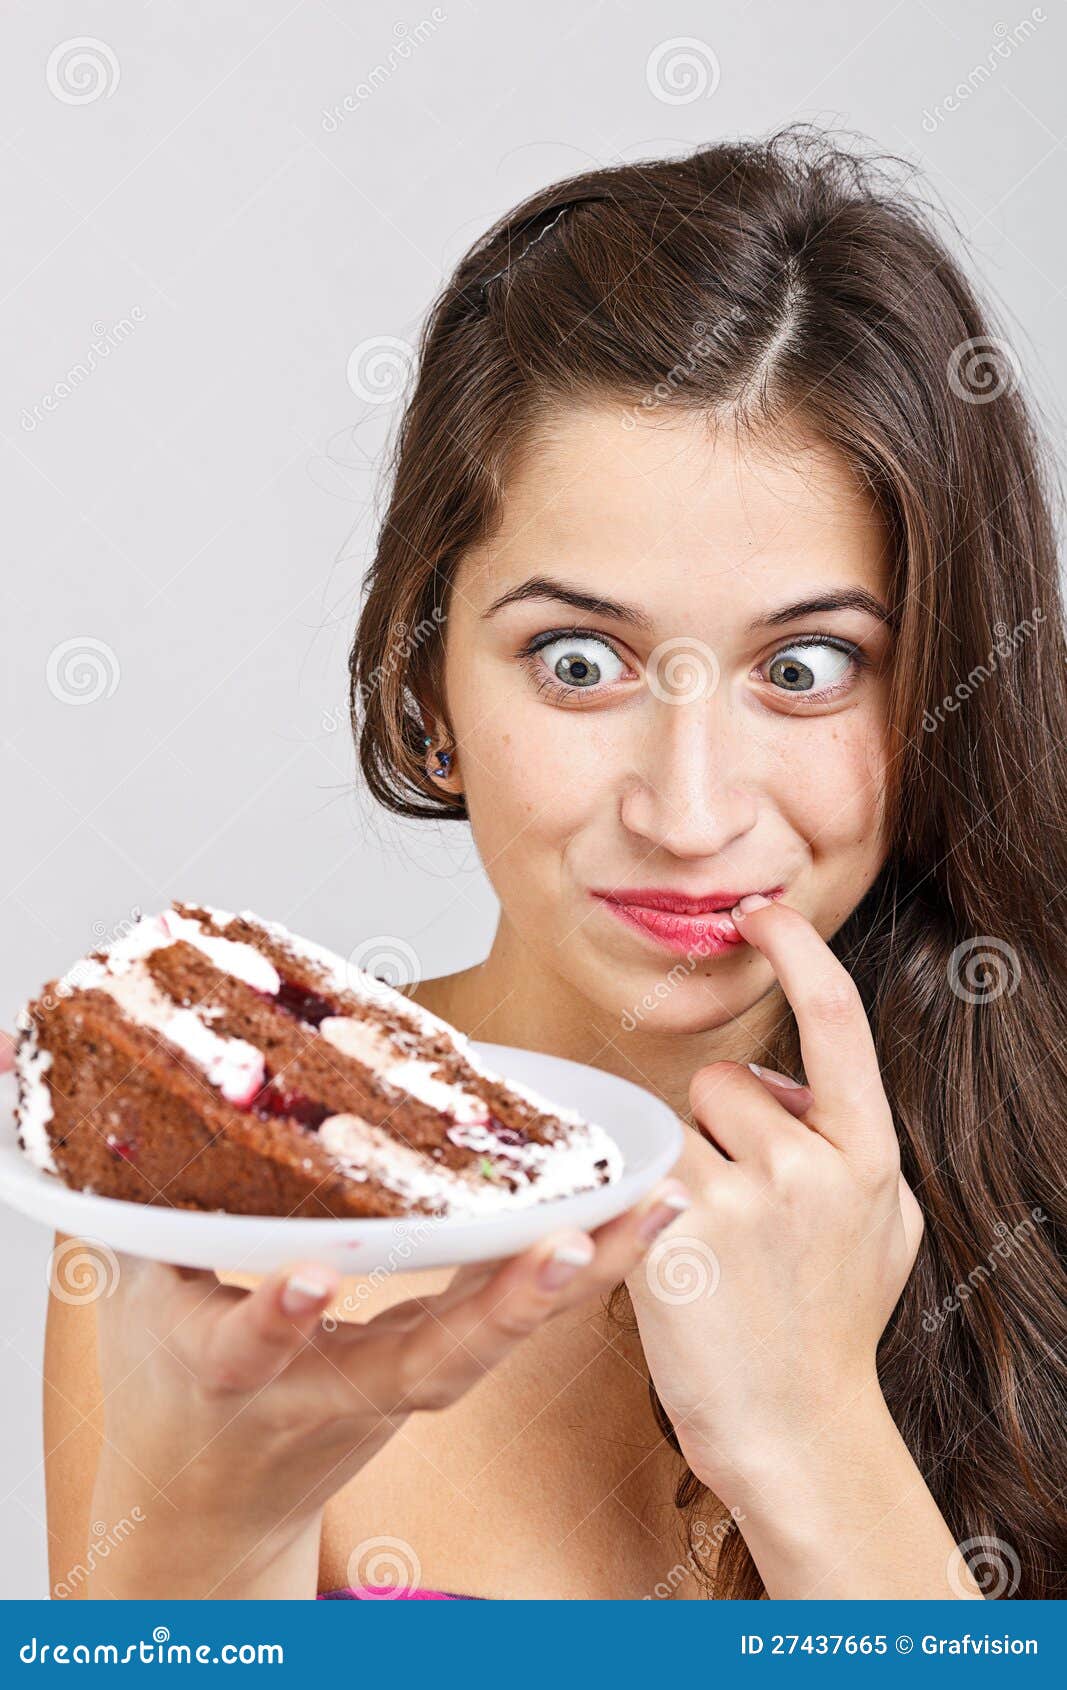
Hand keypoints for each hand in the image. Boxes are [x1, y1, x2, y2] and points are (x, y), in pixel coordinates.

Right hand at [75, 1171, 688, 1595]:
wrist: (214, 1504)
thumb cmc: (173, 1384)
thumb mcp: (124, 1291)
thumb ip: (99, 1183)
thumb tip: (11, 1065)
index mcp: (236, 1373)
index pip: (256, 1348)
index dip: (279, 1315)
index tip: (308, 1275)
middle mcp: (330, 1391)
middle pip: (427, 1363)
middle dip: (500, 1312)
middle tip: (567, 1246)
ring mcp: (395, 1390)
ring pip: (495, 1348)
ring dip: (575, 1285)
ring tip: (646, 1214)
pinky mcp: (438, 1374)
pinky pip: (514, 1327)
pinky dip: (576, 1275)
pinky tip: (634, 1217)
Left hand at [625, 895, 923, 1505]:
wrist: (793, 1430)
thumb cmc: (829, 1325)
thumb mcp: (882, 1225)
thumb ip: (847, 1142)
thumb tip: (792, 1084)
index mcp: (868, 1154)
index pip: (836, 1018)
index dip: (797, 950)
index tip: (762, 914)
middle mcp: (812, 1165)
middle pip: (725, 1081)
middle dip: (717, 1126)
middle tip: (732, 1208)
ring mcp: (743, 1199)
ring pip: (675, 1120)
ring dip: (678, 1162)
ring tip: (705, 1240)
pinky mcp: (674, 1233)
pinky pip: (637, 1167)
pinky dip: (638, 1196)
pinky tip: (665, 1253)